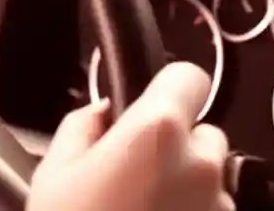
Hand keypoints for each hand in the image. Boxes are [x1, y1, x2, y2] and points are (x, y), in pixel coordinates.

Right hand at [28, 62, 233, 210]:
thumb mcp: (54, 173)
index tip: (152, 103)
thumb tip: (104, 111)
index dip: (169, 88)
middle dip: (176, 147)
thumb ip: (85, 124)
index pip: (189, 77)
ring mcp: (219, 204)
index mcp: (158, 131)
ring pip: (209, 178)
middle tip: (134, 177)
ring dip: (186, 188)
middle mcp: (200, 163)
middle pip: (203, 132)